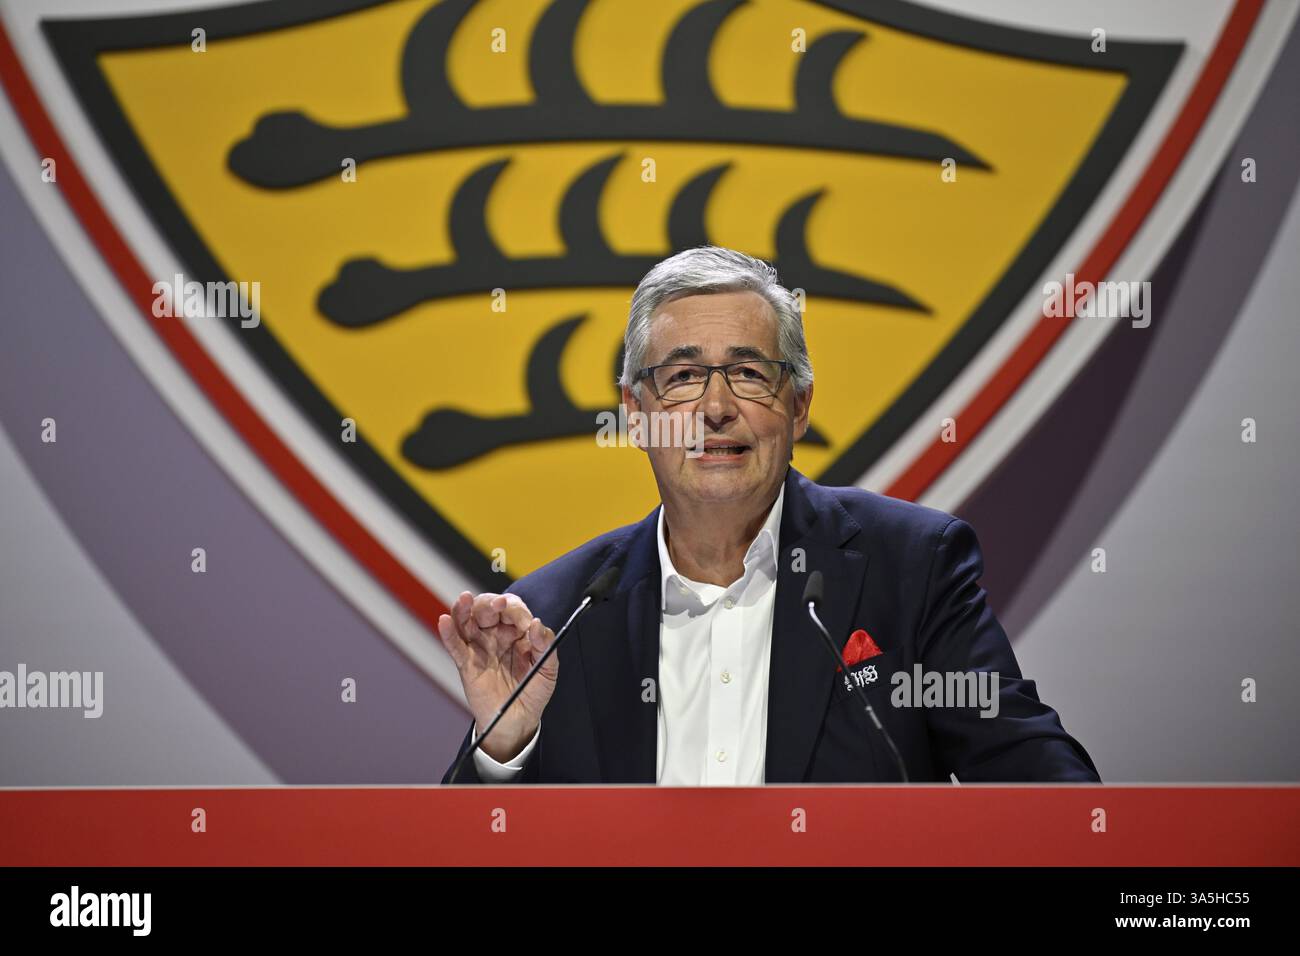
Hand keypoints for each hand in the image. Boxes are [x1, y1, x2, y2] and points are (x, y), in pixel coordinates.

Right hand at [436, 591, 557, 762]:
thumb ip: (545, 646)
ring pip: (466, 622)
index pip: (513, 609)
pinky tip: (445, 621)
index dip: (516, 610)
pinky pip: (455, 646)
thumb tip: (537, 625)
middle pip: (487, 609)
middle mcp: (496, 634)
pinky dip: (448, 633)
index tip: (524, 623)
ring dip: (464, 608)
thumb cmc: (532, 691)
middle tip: (498, 605)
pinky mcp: (466, 664)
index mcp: (517, 631)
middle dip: (491, 603)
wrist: (518, 720)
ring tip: (465, 599)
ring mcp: (479, 647)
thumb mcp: (548, 669)